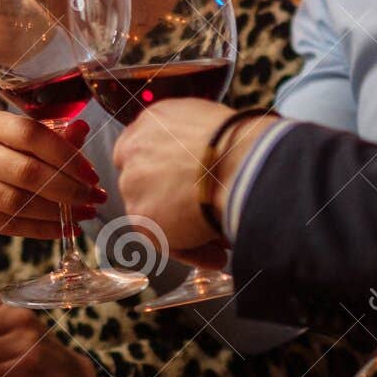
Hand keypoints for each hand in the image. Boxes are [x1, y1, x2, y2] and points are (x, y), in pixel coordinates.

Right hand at [0, 111, 108, 240]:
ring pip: (17, 202)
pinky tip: (67, 228)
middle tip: (94, 197)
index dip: (65, 154)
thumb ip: (53, 136)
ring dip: (58, 211)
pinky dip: (43, 229)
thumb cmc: (0, 157)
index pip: (31, 134)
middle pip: (26, 172)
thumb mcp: (21, 141)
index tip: (92, 174)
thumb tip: (83, 128)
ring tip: (86, 213)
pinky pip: (10, 225)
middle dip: (67, 188)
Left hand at [114, 99, 275, 257]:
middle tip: (210, 216)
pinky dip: (191, 252)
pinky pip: (166, 242)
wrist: (243, 165)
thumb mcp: (210, 122)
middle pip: (149, 185)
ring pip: (158, 215)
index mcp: (153, 119)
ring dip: (187, 230)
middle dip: (177, 204)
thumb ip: (191, 142)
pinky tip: (218, 257)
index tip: (193, 188)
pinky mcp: (141, 218)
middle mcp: (134, 148)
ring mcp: (133, 184)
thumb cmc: (243, 143)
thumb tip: (204, 163)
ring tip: (222, 243)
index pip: (147, 150)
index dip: (169, 173)